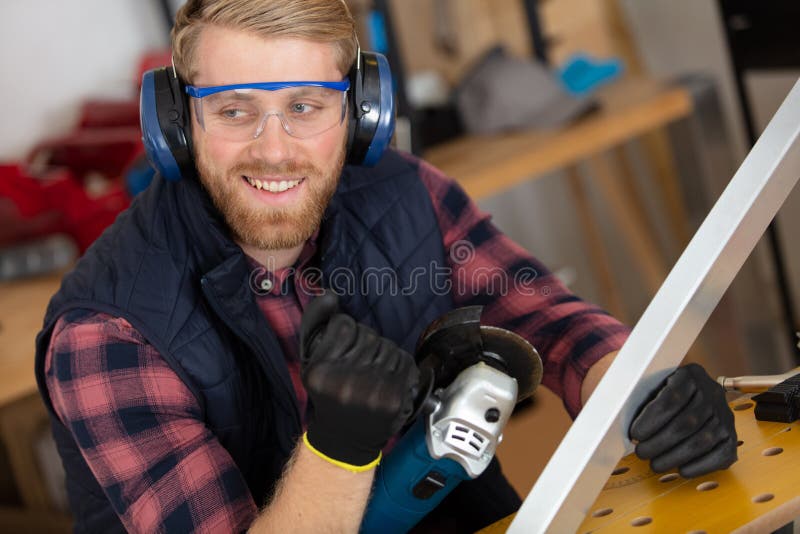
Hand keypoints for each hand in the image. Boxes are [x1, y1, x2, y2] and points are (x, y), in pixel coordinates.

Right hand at [300, 291, 418, 468]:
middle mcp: (345, 381)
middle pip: (368, 335)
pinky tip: (388, 377)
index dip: (347, 330)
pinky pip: (405, 361)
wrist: (345, 437)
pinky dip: (399, 364)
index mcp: (321, 371)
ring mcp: (372, 392)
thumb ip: (315, 323)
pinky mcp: (393, 399)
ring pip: (388, 346)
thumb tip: (330, 294)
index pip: (343, 325)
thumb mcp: (310, 360)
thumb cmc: (328, 393)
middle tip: (360, 360)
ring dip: (384, 353)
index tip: (344, 345)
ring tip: (373, 370)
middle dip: (366, 342)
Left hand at [629, 363, 737, 477]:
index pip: (672, 399)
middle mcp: (712, 392)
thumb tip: (621, 422)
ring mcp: (725, 414)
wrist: (694, 391)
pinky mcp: (731, 434)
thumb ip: (641, 399)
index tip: (634, 434)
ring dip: (676, 456)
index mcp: (690, 374)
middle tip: (641, 453)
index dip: (652, 419)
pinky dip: (701, 466)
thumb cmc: (663, 391)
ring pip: (702, 440)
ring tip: (655, 464)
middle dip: (660, 442)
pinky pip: (722, 454)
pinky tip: (682, 470)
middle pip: (686, 422)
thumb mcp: (652, 385)